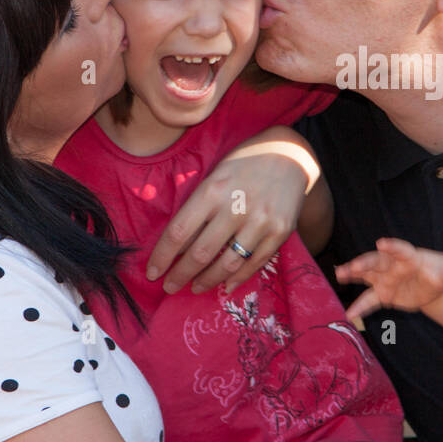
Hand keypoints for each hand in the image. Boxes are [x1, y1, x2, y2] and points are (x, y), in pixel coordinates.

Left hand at [145, 138, 308, 294]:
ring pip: (228, 264)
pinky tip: (225, 285)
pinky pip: (254, 263)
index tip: (153, 272)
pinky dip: (237, 278)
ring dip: (207, 281)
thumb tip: (178, 247)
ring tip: (195, 287)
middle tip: (170, 287)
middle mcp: (236, 207)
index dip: (162, 257)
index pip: (179, 232)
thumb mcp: (215, 176)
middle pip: (201, 253)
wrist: (289, 154)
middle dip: (181, 275)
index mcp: (213, 190)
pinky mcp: (280, 232)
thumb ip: (198, 208)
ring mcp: (260, 222)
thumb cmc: (244, 164)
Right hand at [335, 238, 442, 324]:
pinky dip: (360, 307)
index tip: (381, 244)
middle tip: (353, 266)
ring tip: (340, 274)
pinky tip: (350, 315)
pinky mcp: (382, 293)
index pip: (400, 250)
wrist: (432, 283)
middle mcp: (393, 265)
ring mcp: (385, 278)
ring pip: (366, 275)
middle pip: (376, 261)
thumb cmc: (440, 273)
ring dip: (353, 274)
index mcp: (409, 257)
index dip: (392, 247)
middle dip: (364, 263)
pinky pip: (369, 300)